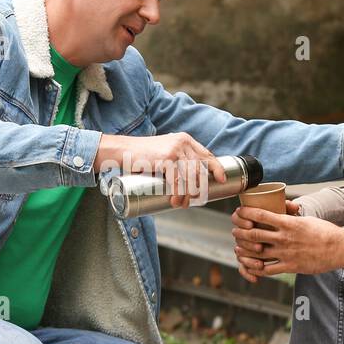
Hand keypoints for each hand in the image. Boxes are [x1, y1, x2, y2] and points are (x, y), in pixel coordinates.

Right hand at [95, 132, 227, 209]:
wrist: (122, 149)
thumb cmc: (141, 155)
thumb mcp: (163, 152)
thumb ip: (175, 160)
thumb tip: (187, 180)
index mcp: (185, 140)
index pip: (206, 154)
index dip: (216, 167)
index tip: (221, 179)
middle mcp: (183, 143)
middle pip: (200, 168)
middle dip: (200, 187)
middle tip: (195, 200)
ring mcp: (175, 150)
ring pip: (191, 175)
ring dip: (189, 193)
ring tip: (183, 204)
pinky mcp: (166, 158)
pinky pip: (178, 179)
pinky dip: (179, 192)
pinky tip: (177, 200)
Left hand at [230, 204, 343, 281]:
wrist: (339, 248)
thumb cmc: (325, 232)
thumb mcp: (307, 218)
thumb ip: (293, 215)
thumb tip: (286, 205)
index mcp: (288, 223)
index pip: (261, 215)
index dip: (246, 213)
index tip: (239, 212)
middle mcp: (284, 237)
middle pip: (253, 234)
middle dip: (240, 232)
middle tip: (235, 231)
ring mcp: (286, 253)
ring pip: (257, 252)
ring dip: (244, 250)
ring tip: (238, 248)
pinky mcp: (290, 266)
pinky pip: (267, 269)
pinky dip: (256, 268)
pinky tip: (251, 266)